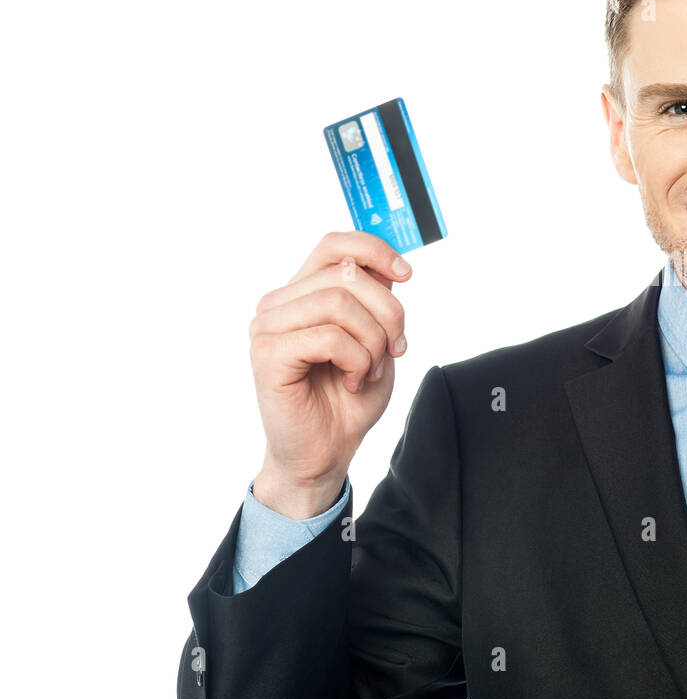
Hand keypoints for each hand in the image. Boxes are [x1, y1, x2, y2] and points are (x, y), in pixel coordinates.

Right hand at [247, 231, 413, 517]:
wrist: (326, 452)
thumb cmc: (347, 399)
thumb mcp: (375, 341)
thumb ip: (377, 302)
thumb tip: (391, 267)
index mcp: (302, 294)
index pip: (333, 245)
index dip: (373, 250)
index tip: (407, 275)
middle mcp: (279, 304)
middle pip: (346, 275)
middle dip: (388, 312)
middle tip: (395, 348)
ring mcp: (268, 327)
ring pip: (339, 303)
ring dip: (372, 341)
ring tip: (369, 369)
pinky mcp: (267, 354)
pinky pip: (329, 337)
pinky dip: (356, 360)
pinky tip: (353, 380)